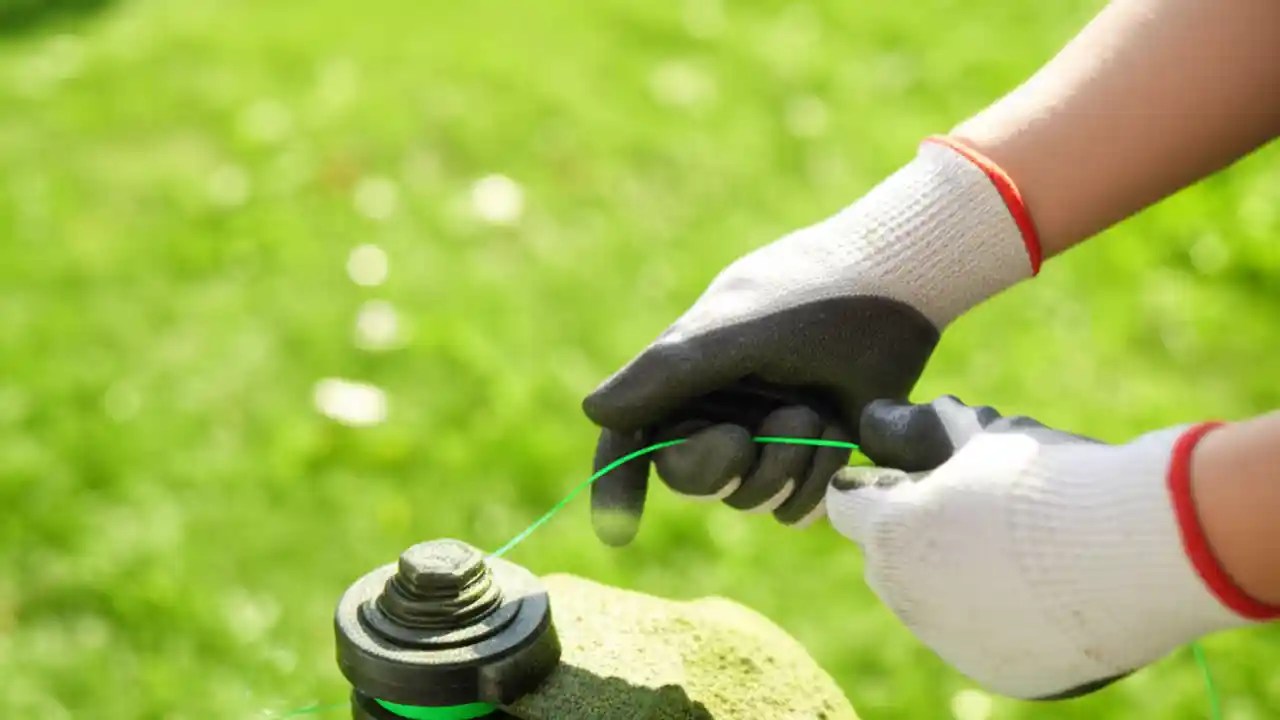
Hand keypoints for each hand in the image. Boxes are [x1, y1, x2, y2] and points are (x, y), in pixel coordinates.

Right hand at [584, 139, 1038, 544]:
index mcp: (685, 375)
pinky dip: (816, 481)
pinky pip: (796, 505)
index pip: (632, 438)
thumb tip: (593, 413)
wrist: (901, 284)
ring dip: (782, 467)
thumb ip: (663, 374)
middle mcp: (720, 407)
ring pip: (748, 496)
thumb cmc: (810, 297)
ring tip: (815, 414)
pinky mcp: (814, 453)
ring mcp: (768, 432)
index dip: (618, 482)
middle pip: (690, 478)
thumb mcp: (730, 334)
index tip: (621, 529)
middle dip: (721, 465)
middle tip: (746, 440)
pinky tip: (839, 434)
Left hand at [826, 396, 1251, 698]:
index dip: (870, 486)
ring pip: (928, 604)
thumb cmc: (1055, 479)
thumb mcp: (987, 437)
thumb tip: (891, 418)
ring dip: (951, 578)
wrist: (1144, 547)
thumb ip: (933, 432)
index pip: (844, 505)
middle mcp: (909, 597)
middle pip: (882, 561)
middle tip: (964, 509)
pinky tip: (1041, 591)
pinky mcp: (999, 674)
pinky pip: (977, 641)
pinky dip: (995, 618)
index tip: (901, 476)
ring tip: (1012, 548)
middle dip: (909, 535)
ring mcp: (952, 643)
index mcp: (893, 534)